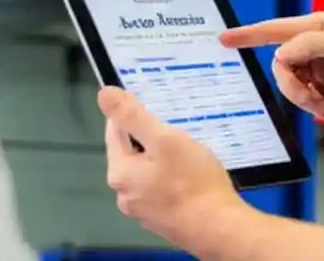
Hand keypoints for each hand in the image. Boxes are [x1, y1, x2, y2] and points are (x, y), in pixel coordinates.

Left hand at [97, 87, 247, 251]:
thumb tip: (104, 94)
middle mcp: (125, 194)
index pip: (115, 130)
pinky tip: (191, 177)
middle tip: (177, 132)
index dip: (134, 114)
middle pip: (131, 152)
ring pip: (147, 171)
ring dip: (162, 159)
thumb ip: (133, 116)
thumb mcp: (164, 139)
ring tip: (187, 154)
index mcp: (119, 172)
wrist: (219, 228)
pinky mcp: (161, 219)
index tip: (157, 109)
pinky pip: (160, 188)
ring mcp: (143, 210)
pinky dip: (172, 179)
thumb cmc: (193, 182)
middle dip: (151, 139)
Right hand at [220, 12, 323, 120]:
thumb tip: (283, 55)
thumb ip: (312, 45)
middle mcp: (313, 48)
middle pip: (283, 70)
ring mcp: (321, 70)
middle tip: (314, 101)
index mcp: (315, 28)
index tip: (223, 39)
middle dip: (294, 90)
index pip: (273, 31)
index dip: (247, 35)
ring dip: (311, 104)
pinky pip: (311, 103)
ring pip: (295, 90)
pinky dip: (321, 111)